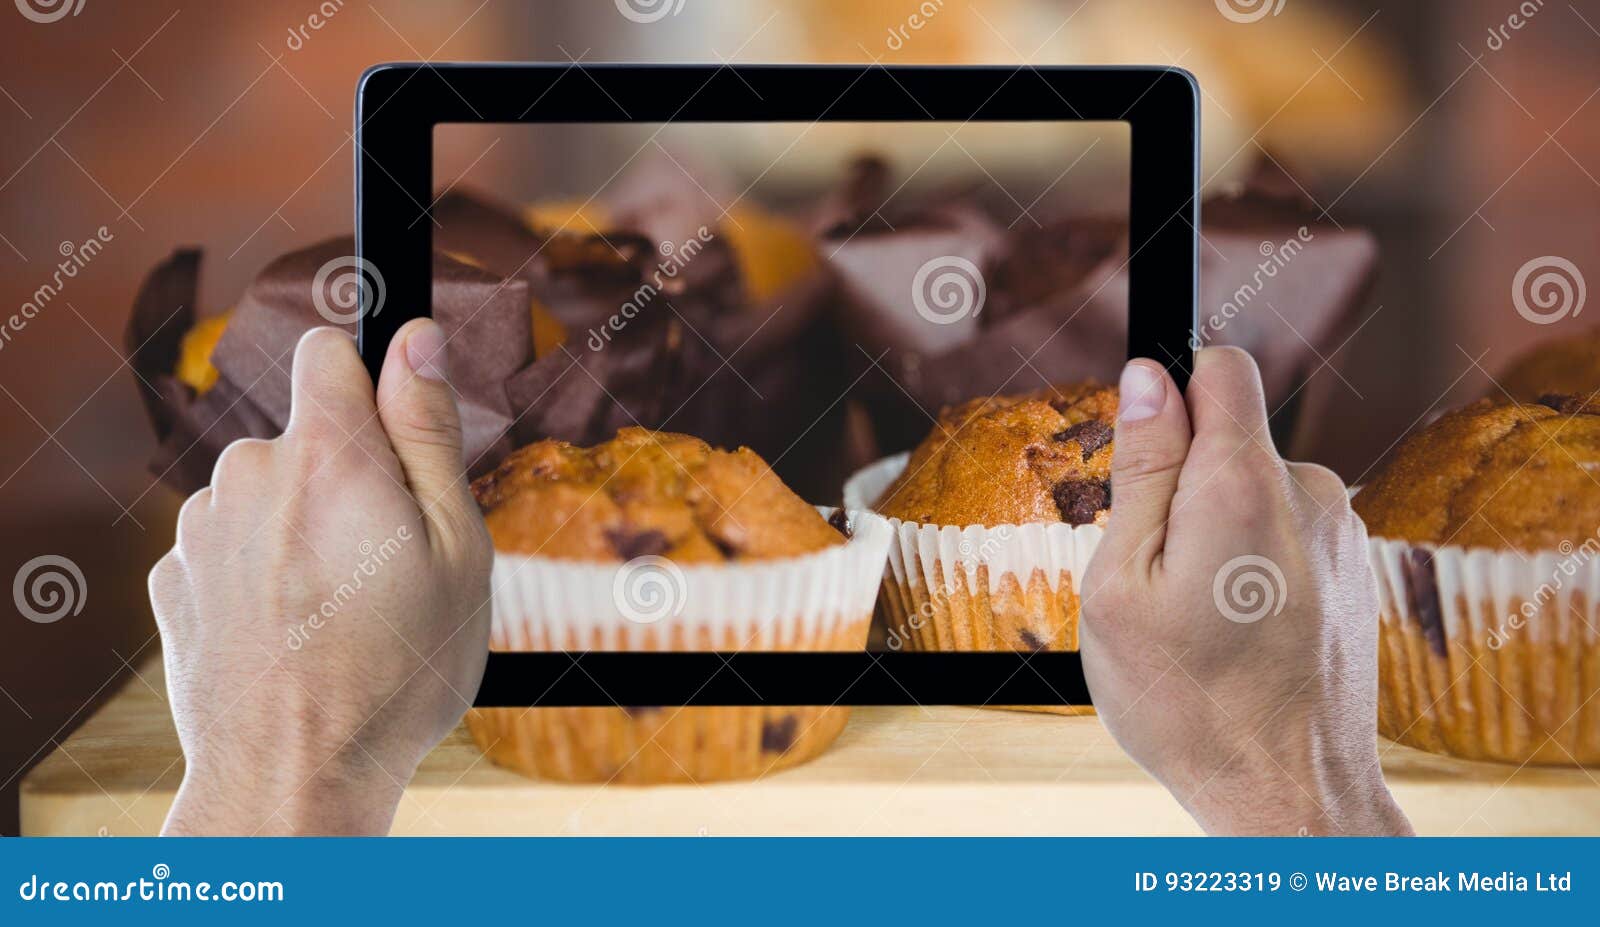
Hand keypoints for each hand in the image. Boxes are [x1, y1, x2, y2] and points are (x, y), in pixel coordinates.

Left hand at [150, 321, 492, 835]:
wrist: (292, 778)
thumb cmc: (394, 672)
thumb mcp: (455, 548)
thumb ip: (429, 432)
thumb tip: (417, 339)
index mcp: (329, 457)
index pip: (331, 351)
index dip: (371, 386)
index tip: (395, 440)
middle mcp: (249, 476)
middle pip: (305, 436)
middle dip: (345, 477)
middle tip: (385, 562)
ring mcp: (201, 530)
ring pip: (265, 492)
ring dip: (299, 528)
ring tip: (337, 609)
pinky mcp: (173, 579)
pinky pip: (228, 544)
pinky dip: (258, 571)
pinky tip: (291, 630)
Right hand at [1081, 347, 1410, 835]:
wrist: (1288, 795)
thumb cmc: (1187, 702)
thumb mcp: (1119, 584)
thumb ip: (1140, 471)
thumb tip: (1147, 378)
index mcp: (1244, 487)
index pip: (1220, 368)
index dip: (1170, 392)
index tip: (1144, 451)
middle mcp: (1310, 495)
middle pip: (1229, 438)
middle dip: (1182, 485)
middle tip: (1157, 577)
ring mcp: (1342, 533)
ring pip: (1252, 490)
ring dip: (1216, 532)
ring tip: (1199, 619)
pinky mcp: (1353, 568)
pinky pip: (1283, 532)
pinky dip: (1251, 565)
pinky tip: (1238, 633)